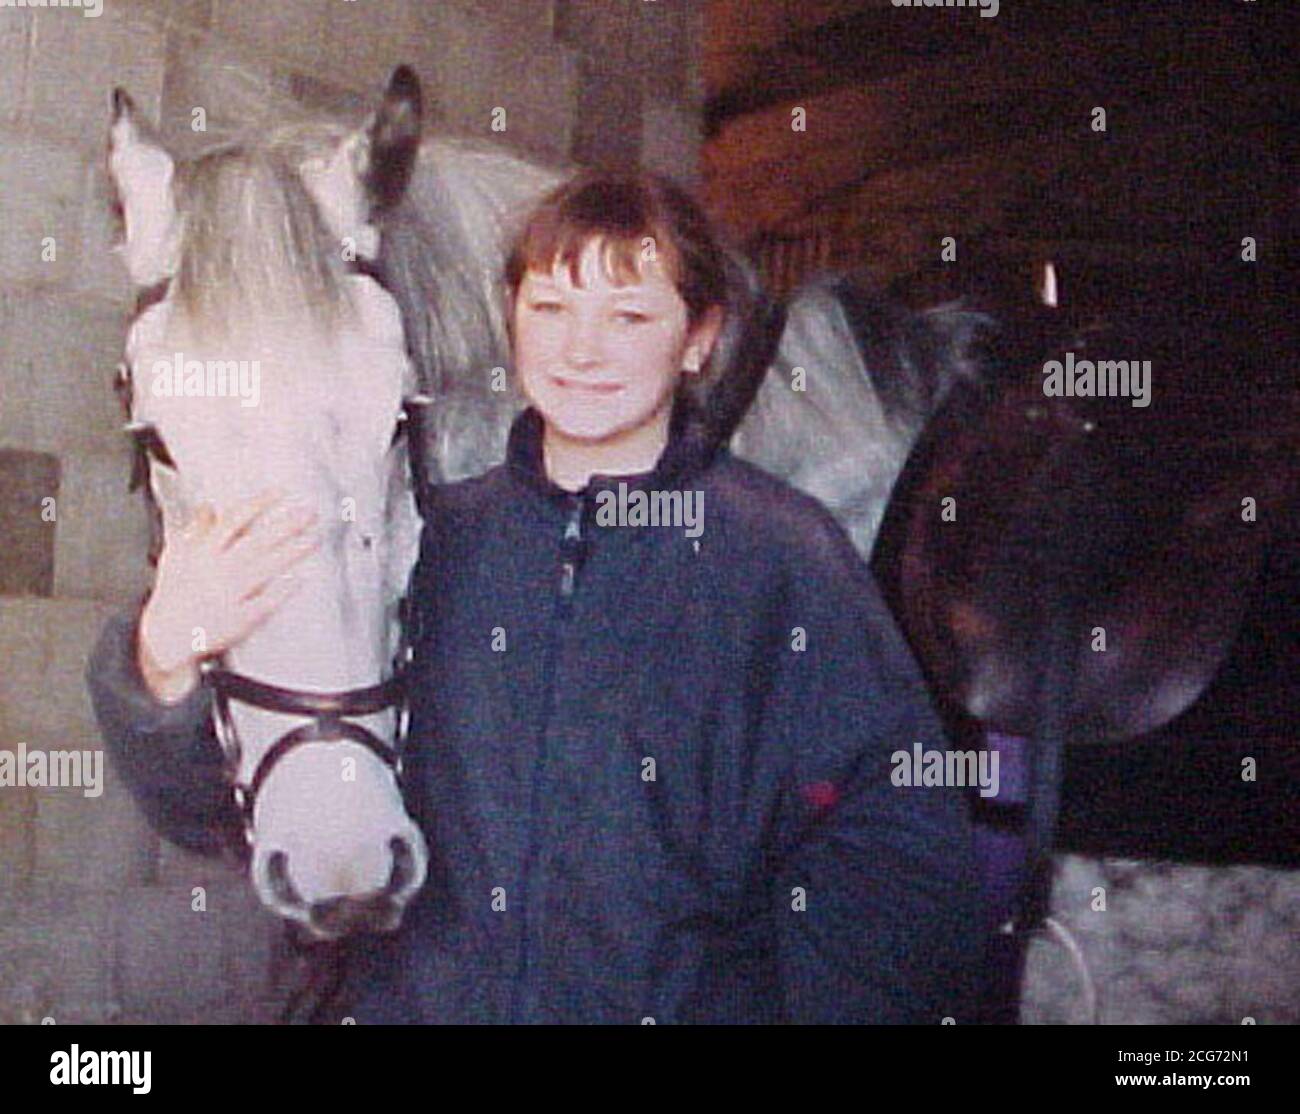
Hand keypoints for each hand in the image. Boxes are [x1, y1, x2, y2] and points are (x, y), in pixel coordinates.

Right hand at [138, 490, 320, 702]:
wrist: (164, 637)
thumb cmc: (173, 595)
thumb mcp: (174, 557)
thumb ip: (194, 531)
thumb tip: (208, 507)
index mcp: (202, 553)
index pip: (234, 521)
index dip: (258, 504)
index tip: (281, 492)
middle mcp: (218, 571)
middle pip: (257, 542)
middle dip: (285, 525)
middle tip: (310, 513)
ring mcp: (229, 595)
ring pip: (265, 569)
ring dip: (291, 553)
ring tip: (314, 539)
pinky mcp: (238, 619)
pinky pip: (263, 603)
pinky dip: (280, 592)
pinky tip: (300, 579)